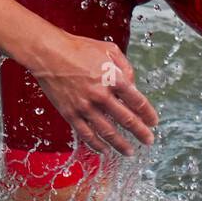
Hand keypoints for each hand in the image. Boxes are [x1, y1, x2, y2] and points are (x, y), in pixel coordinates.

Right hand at [26, 29, 158, 155]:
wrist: (48, 53)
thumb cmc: (79, 49)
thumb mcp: (110, 50)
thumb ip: (126, 67)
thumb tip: (133, 86)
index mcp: (113, 78)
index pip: (137, 101)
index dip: (148, 113)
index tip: (153, 121)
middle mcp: (101, 95)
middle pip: (126, 119)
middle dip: (140, 132)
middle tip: (148, 140)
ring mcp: (85, 107)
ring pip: (107, 132)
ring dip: (121, 144)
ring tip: (130, 151)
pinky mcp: (70, 113)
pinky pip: (86, 134)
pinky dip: (96, 145)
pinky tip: (104, 150)